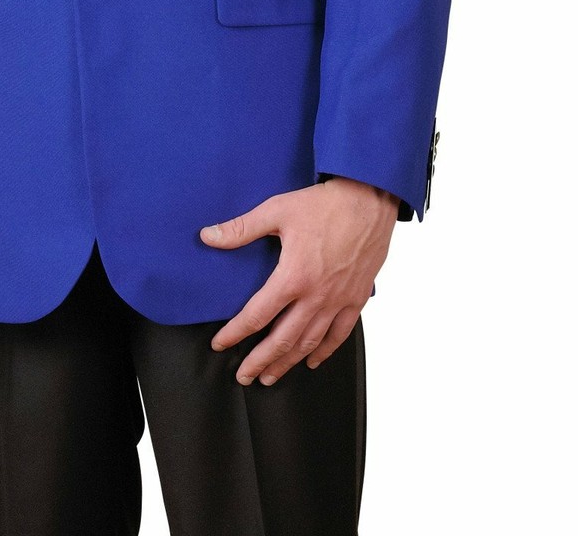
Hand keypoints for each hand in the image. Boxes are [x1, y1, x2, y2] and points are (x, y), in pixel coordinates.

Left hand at [200, 177, 399, 383]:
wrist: (369, 199)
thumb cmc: (324, 204)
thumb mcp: (277, 210)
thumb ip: (241, 229)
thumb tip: (207, 236)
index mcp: (293, 277)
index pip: (257, 315)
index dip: (235, 333)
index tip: (220, 344)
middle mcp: (316, 296)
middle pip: (282, 339)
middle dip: (260, 360)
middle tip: (243, 376)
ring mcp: (338, 301)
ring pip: (309, 343)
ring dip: (288, 362)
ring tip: (270, 376)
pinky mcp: (356, 299)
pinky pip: (340, 335)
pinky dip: (324, 351)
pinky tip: (312, 360)